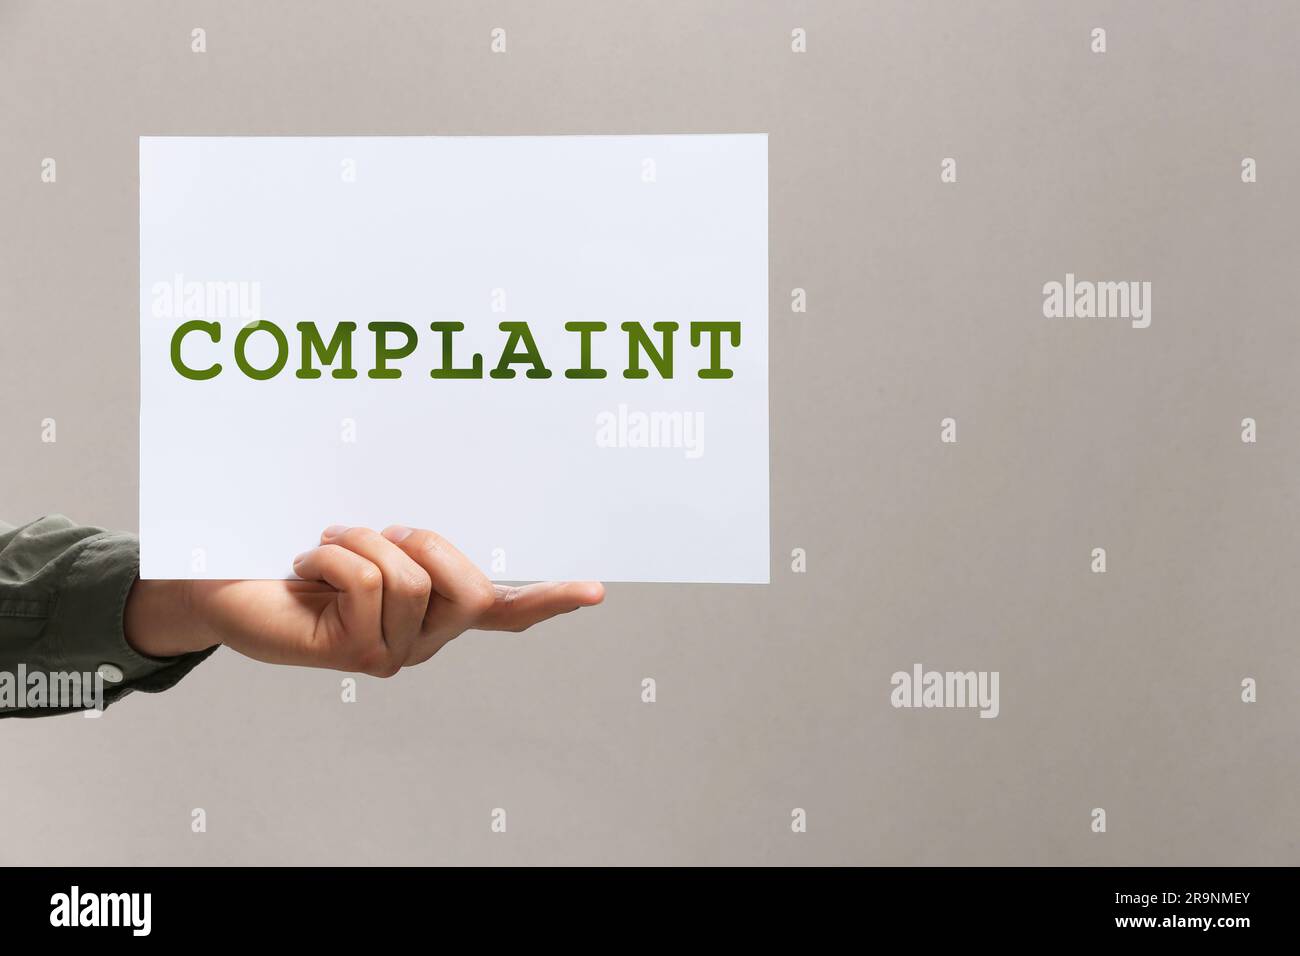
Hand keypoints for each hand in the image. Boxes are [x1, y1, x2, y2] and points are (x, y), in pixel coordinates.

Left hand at [124, 525, 604, 675]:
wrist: (230, 586)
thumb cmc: (301, 556)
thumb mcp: (364, 535)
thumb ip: (403, 533)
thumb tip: (424, 513)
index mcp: (438, 609)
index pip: (507, 611)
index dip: (551, 598)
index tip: (596, 590)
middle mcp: (426, 638)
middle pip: (468, 588)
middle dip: (426, 542)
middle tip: (380, 531)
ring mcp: (394, 652)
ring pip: (410, 578)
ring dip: (360, 541)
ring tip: (325, 544)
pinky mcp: (355, 654)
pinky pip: (365, 584)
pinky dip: (331, 556)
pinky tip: (304, 565)